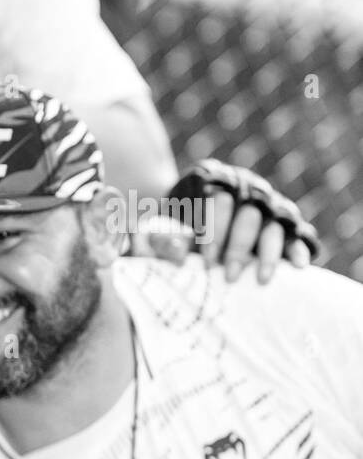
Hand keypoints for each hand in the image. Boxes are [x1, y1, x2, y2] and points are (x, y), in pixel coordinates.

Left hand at [150, 159, 318, 283]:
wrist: (195, 229)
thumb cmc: (175, 230)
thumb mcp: (161, 230)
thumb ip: (161, 239)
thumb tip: (176, 254)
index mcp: (211, 179)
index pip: (216, 201)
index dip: (213, 233)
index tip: (206, 262)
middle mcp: (243, 187)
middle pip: (248, 213)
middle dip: (238, 247)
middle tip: (229, 275)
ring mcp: (267, 203)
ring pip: (273, 224)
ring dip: (267, 253)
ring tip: (260, 279)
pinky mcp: (285, 222)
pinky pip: (295, 233)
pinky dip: (297, 249)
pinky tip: (296, 267)